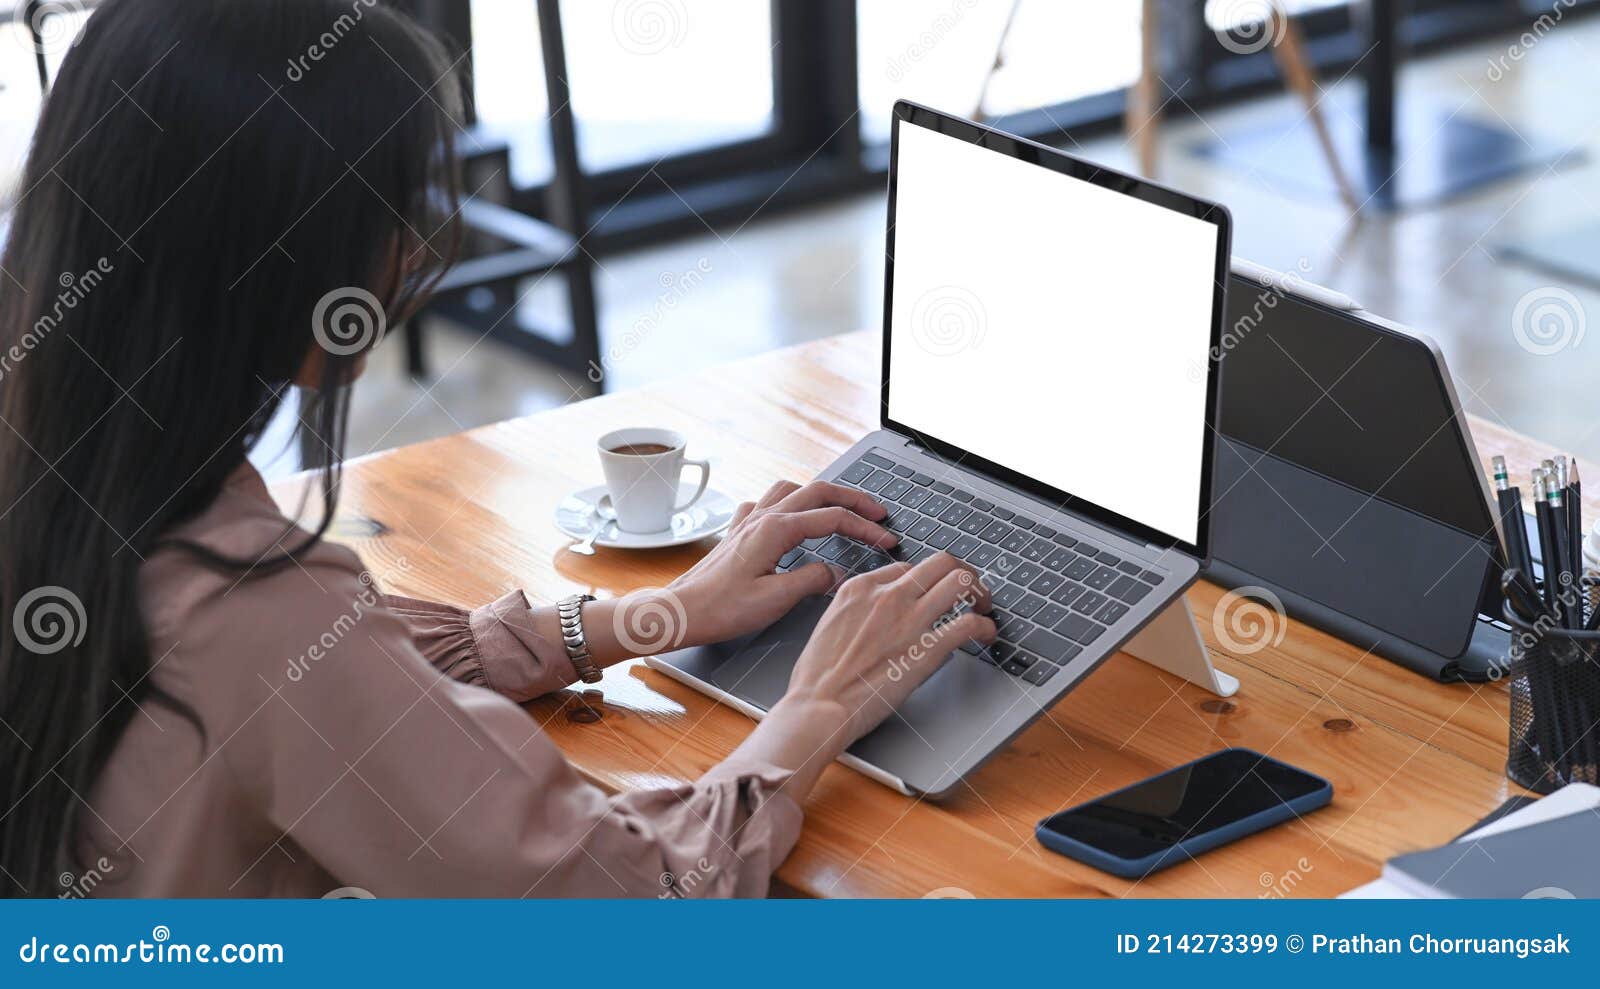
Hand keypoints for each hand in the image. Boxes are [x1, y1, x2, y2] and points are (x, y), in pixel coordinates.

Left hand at [664, 479, 896, 648]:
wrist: (681, 611)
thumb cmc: (722, 608)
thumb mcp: (776, 600)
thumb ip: (812, 581)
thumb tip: (836, 573)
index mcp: (775, 529)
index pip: (832, 518)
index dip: (865, 527)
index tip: (886, 539)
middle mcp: (762, 516)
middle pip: (817, 491)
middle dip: (853, 499)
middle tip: (878, 512)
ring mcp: (748, 520)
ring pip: (792, 489)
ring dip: (821, 494)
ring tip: (841, 508)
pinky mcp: (738, 531)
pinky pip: (767, 502)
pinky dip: (788, 503)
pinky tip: (791, 518)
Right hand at [780, 552, 994, 744]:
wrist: (818, 706)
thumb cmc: (817, 678)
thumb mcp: (830, 625)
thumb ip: (857, 611)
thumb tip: (878, 617)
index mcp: (860, 588)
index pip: (906, 567)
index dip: (926, 580)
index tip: (933, 593)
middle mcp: (888, 595)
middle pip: (940, 562)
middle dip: (961, 572)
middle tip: (969, 589)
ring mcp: (909, 619)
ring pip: (961, 581)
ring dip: (979, 592)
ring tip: (984, 606)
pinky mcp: (927, 649)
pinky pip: (969, 624)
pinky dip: (985, 627)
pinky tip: (986, 635)